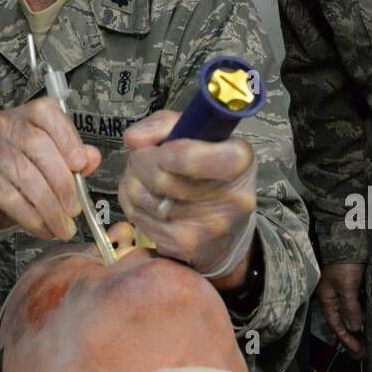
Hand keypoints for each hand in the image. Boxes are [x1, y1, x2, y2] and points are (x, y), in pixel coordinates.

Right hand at [0, 96, 100, 243]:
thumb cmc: (9, 176)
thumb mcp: (42, 165)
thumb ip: (68, 158)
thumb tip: (92, 158)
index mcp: (22, 114)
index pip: (47, 113)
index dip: (67, 137)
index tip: (81, 165)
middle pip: (38, 145)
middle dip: (62, 181)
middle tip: (74, 210)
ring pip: (25, 174)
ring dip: (49, 206)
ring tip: (62, 227)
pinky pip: (8, 196)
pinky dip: (31, 216)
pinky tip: (42, 228)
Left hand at [118, 110, 256, 274]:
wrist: (228, 230)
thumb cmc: (209, 170)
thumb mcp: (198, 133)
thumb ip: (163, 124)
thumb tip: (133, 140)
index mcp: (238, 160)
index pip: (187, 157)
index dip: (164, 152)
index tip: (161, 149)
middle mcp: (229, 198)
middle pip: (158, 176)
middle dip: (141, 161)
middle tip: (146, 157)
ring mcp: (205, 228)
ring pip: (140, 195)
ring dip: (135, 182)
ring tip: (150, 179)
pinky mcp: (183, 246)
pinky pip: (137, 216)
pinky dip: (135, 203)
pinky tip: (151, 200)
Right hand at [317, 263, 365, 358]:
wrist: (348, 238)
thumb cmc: (343, 263)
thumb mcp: (346, 286)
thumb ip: (350, 307)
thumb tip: (355, 329)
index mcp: (328, 299)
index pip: (336, 326)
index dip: (347, 341)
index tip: (359, 354)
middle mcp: (334, 298)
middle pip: (342, 323)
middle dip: (352, 339)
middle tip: (364, 354)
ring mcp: (344, 291)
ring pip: (351, 315)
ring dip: (359, 328)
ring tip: (370, 342)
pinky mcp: (354, 285)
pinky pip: (358, 306)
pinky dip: (364, 316)